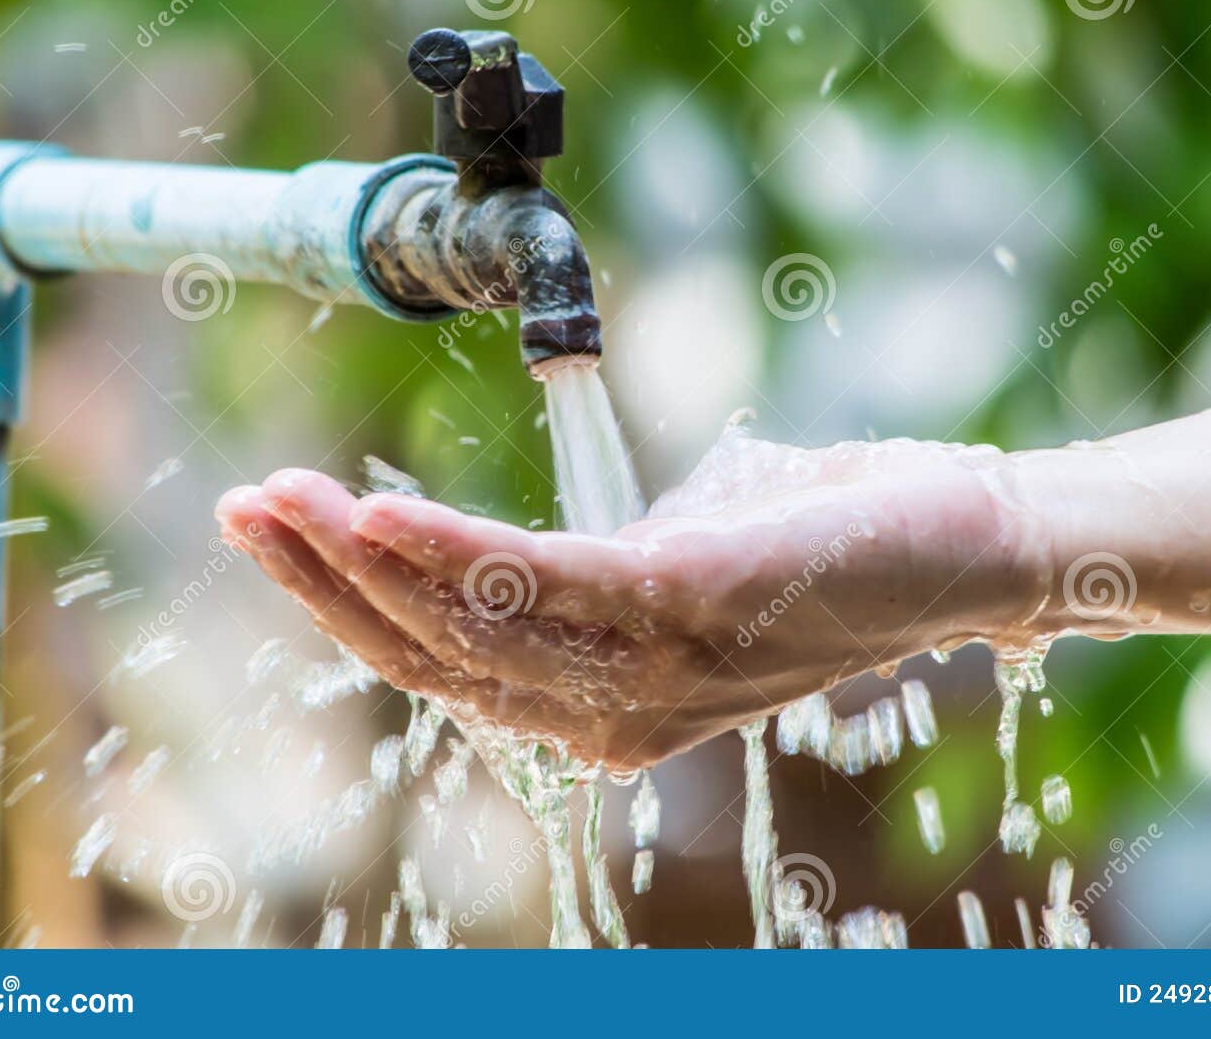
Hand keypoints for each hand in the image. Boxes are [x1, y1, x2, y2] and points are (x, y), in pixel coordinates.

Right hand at [215, 436, 1042, 767]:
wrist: (967, 538)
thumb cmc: (822, 538)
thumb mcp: (685, 553)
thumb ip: (606, 557)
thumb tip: (553, 523)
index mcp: (611, 702)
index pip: (449, 665)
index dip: (351, 603)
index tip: (284, 526)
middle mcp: (621, 712)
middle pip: (437, 659)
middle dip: (326, 586)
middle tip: (244, 508)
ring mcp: (655, 667)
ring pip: (471, 628)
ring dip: (362, 562)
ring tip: (282, 499)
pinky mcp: (689, 600)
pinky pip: (544, 583)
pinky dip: (450, 551)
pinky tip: (377, 514)